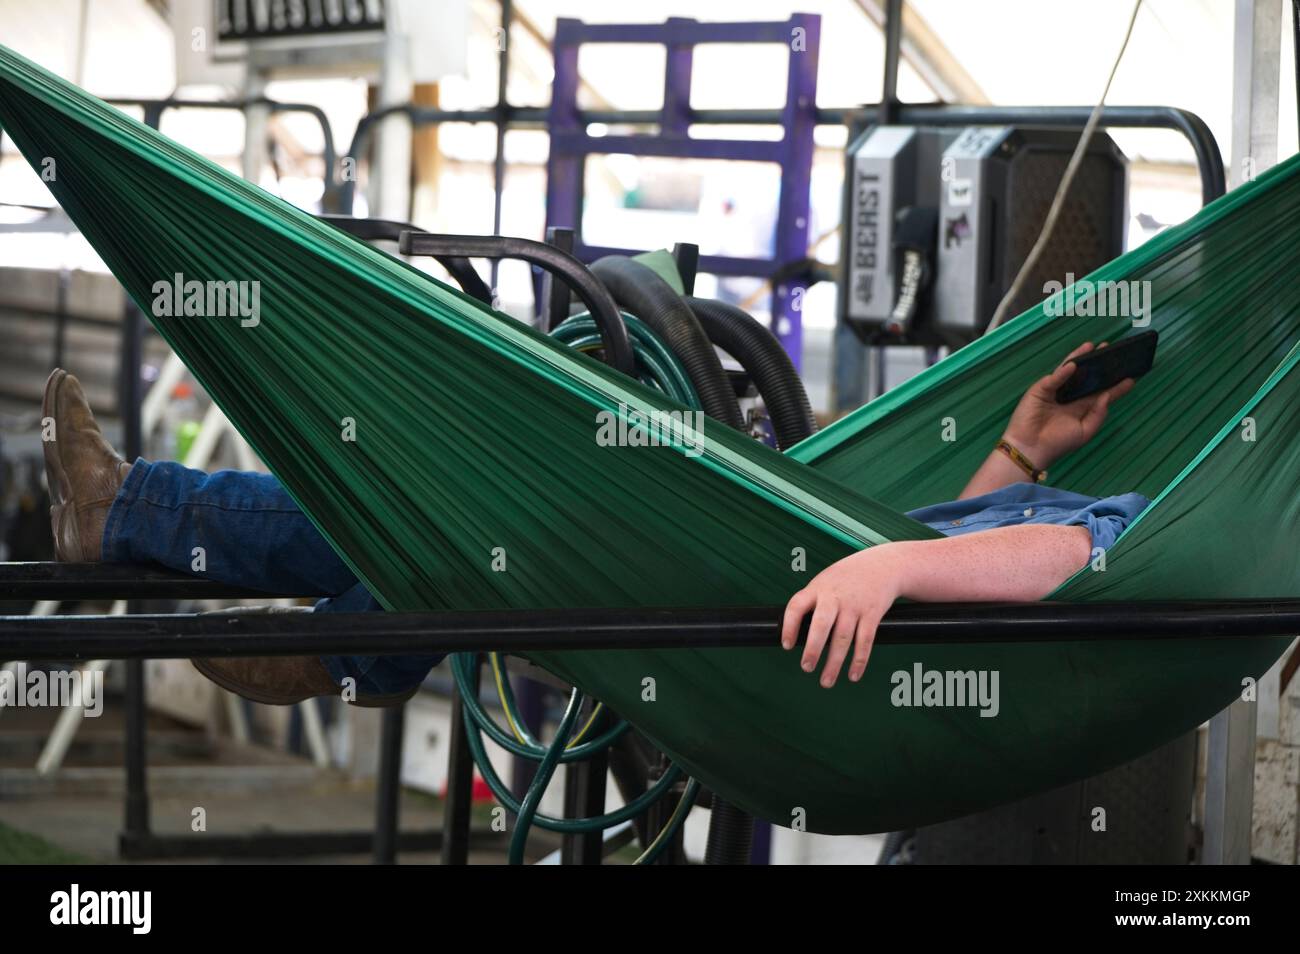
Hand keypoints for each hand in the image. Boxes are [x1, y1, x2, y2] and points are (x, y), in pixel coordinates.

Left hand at [780, 545, 908, 687]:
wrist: (883, 565)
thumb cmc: (847, 578)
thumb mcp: (825, 581)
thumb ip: (812, 603)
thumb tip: (798, 636)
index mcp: (817, 589)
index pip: (796, 606)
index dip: (789, 626)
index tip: (787, 646)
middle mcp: (835, 597)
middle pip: (821, 625)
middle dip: (813, 649)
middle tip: (806, 668)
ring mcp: (855, 606)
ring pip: (843, 638)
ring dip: (834, 663)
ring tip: (826, 681)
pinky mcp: (872, 614)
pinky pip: (865, 641)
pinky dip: (859, 660)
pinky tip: (853, 675)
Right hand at [1003, 341, 1133, 467]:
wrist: (1032, 448)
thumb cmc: (1058, 443)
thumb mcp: (1085, 432)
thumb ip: (1098, 414)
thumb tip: (1106, 395)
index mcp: (1083, 407)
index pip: (1102, 392)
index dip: (1116, 385)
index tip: (1132, 377)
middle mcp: (1071, 396)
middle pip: (1088, 376)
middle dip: (1100, 364)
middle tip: (1113, 351)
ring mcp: (1056, 391)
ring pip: (1071, 371)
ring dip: (1081, 357)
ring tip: (1093, 346)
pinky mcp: (1041, 389)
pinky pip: (1054, 378)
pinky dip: (1063, 372)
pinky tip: (1073, 365)